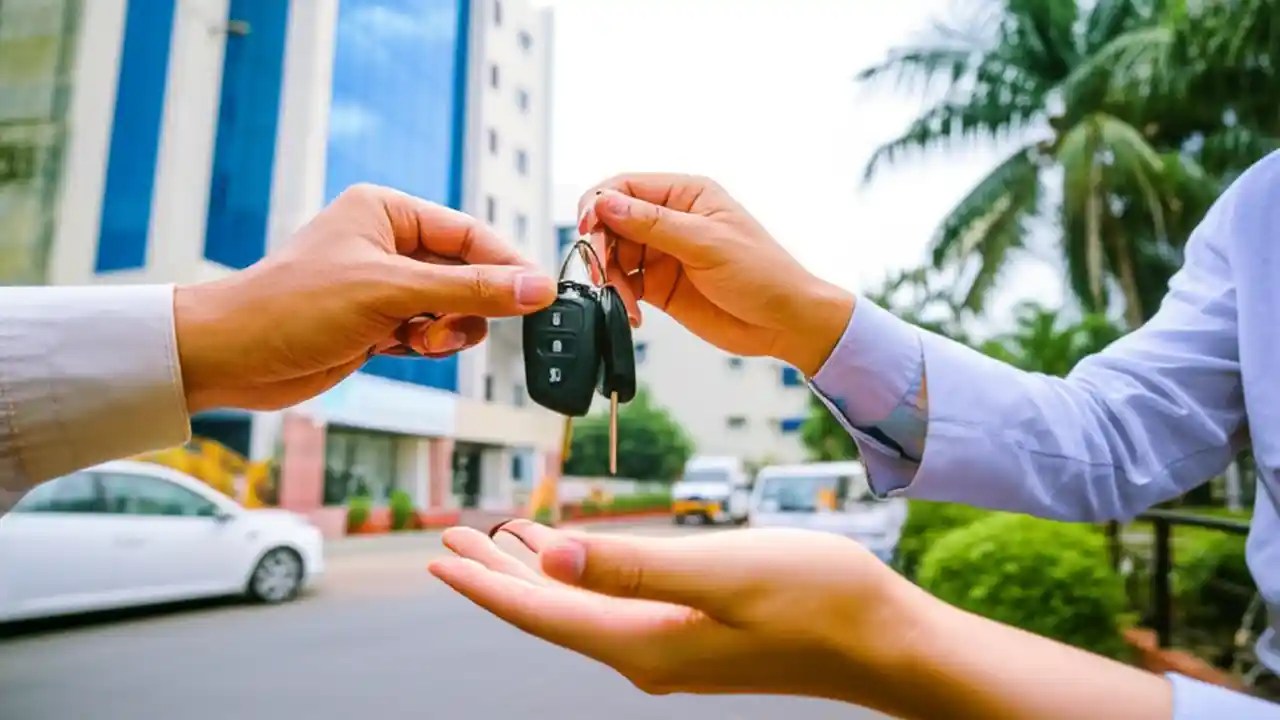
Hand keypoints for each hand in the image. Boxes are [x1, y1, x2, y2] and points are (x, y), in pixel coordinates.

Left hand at [174, 184, 555, 411]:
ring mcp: (381, 286)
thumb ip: (471, 290)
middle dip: (468, 305)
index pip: (469, 233)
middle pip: (465, 273)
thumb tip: (537, 288)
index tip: (540, 295)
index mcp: (386, 211)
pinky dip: (427, 345)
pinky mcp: (375, 323)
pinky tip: (405, 350)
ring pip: (450, 307)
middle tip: (455, 327)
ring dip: (447, 330)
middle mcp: (386, 243)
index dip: (506, 265)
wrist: (233, 357)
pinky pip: (428, 332)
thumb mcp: (392, 292)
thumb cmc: (295, 306)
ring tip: (421, 341)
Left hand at [428, 522, 914, 703]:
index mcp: (643, 641)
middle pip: (551, 612)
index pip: (541, 613)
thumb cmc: (820, 600)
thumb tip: (550, 559)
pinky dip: (585, 575)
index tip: (440, 555)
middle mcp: (646, 653)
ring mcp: (671, 648)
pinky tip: (582, 556)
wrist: (886, 642)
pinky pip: (616, 604)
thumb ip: (633, 566)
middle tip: (452, 538)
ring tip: (501, 539)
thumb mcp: (724, 571)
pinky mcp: (695, 635)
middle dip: (498, 574)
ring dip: (538, 571)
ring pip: (582, 606)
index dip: (486, 584)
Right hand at [578, 174, 854, 375]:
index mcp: (686, 195)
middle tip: (602, 273)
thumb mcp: (707, 243)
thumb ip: (653, 224)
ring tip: (623, 299)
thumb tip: (607, 204)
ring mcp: (664, 253)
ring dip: (609, 277)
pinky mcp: (660, 285)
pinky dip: (620, 298)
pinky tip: (632, 312)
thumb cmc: (763, 274)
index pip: (625, 187)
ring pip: (614, 256)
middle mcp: (671, 220)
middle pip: (612, 222)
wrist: (784, 322)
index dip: (600, 205)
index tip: (590, 229)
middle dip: (601, 246)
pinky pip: (624, 285)